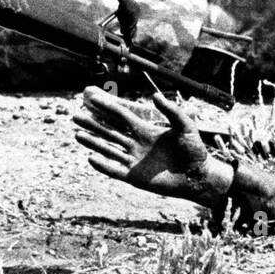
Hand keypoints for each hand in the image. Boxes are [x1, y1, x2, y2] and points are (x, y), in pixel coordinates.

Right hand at [73, 86, 232, 203]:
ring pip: (108, 149)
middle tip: (76, 116)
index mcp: (146, 130)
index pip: (122, 116)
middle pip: (110, 131)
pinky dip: (102, 165)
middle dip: (93, 124)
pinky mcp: (134, 177)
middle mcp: (136, 144)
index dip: (107, 107)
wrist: (198, 176)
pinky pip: (114, 170)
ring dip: (93, 142)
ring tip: (76, 135)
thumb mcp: (186, 126)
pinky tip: (90, 158)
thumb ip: (171, 111)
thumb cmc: (194, 150)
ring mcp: (134, 160)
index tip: (92, 98)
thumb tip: (154, 96)